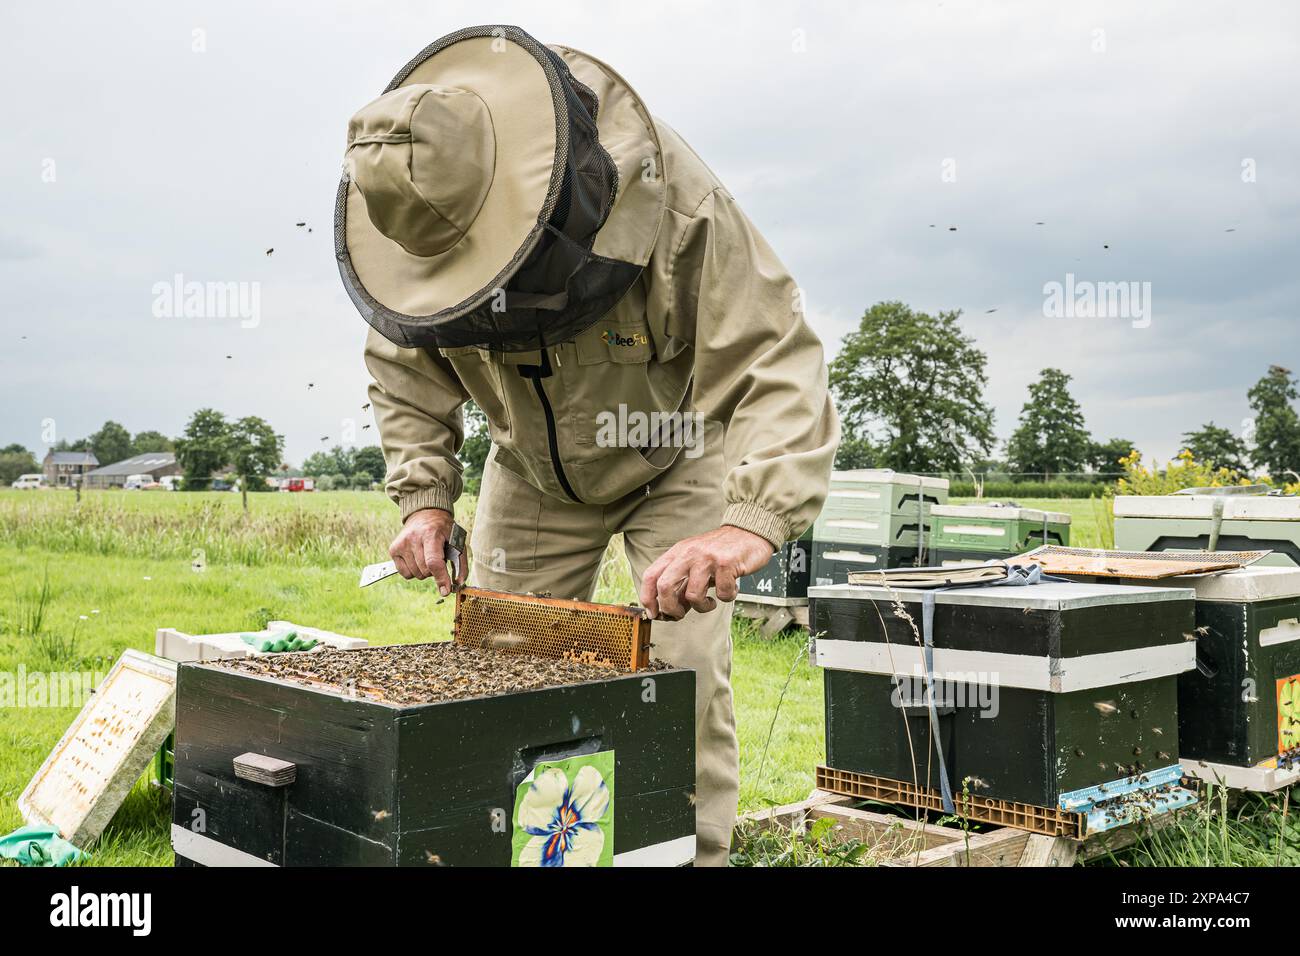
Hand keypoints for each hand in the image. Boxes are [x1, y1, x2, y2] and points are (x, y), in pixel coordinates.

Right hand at [388, 508, 464, 595]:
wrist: (425, 514)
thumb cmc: (444, 531)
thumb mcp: (457, 543)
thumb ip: (461, 564)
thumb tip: (458, 584)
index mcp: (431, 534)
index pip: (434, 562)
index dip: (441, 578)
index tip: (445, 591)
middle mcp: (413, 538)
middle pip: (425, 571)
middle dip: (435, 571)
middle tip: (438, 558)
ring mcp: (401, 543)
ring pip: (416, 574)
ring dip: (424, 571)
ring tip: (427, 556)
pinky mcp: (393, 549)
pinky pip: (405, 574)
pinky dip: (413, 571)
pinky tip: (417, 559)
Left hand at [639, 526, 773, 620]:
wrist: (749, 532)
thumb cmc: (720, 552)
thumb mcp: (695, 562)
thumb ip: (682, 583)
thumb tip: (670, 611)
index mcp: (677, 553)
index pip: (651, 575)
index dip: (647, 598)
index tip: (653, 614)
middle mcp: (688, 553)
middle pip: (664, 586)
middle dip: (670, 608)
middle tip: (680, 615)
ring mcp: (706, 558)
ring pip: (693, 595)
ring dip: (702, 607)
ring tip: (711, 602)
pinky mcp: (726, 563)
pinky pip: (722, 593)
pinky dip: (727, 597)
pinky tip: (731, 589)